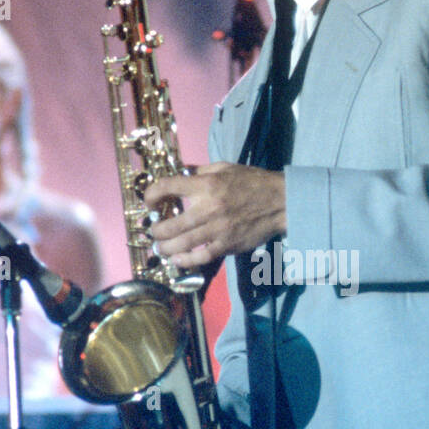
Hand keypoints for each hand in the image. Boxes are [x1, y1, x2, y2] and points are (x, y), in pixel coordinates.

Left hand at [144, 163, 285, 268]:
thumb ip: (199, 172)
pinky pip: (201, 257)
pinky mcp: (227, 245)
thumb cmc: (252, 183)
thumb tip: (178, 174)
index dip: (151, 194)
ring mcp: (217, 229)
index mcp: (207, 185)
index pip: (169, 187)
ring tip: (160, 247)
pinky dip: (185, 260)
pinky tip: (177, 260)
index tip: (148, 201)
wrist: (280, 202)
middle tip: (154, 230)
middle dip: (156, 229)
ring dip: (164, 248)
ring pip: (181, 244)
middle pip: (170, 224)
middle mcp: (209, 208)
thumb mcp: (225, 168)